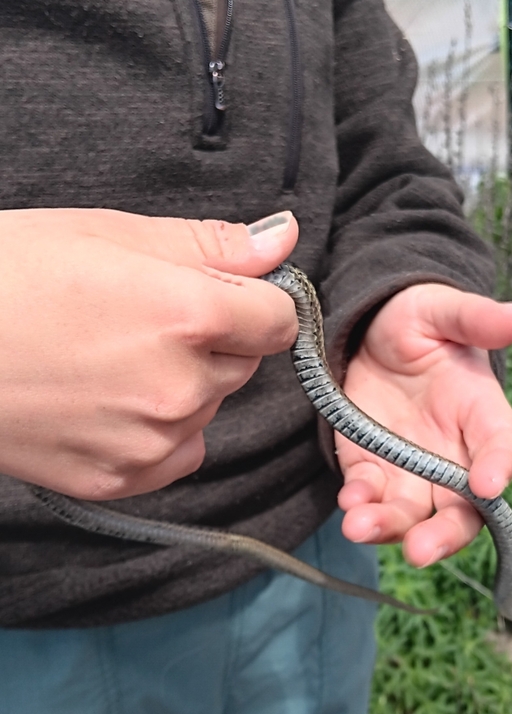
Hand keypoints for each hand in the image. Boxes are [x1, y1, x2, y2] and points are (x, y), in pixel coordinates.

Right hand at [0, 207, 297, 497]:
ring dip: (182, 387)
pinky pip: (179, 453)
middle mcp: (181, 387)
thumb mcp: (107, 232)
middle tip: (138, 321)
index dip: (253, 302)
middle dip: (210, 340)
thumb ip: (208, 243)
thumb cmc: (7, 274)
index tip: (220, 295)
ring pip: (208, 408)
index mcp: (186, 314)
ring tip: (108, 361)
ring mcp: (151, 441)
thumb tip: (282, 240)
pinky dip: (160, 433)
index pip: (278, 318)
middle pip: (241, 363)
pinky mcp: (121, 480)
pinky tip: (108, 404)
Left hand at [337, 283, 511, 565]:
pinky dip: (360, 505)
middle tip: (421, 551)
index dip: (499, 465)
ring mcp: (410, 468)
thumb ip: (475, 319)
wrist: (368, 330)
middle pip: (461, 509)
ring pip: (411, 515)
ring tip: (362, 528)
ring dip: (390, 528)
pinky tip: (350, 504)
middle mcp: (452, 452)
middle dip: (443, 535)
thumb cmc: (418, 319)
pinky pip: (369, 498)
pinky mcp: (370, 469)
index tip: (489, 484)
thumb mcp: (443, 311)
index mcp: (481, 412)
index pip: (500, 445)